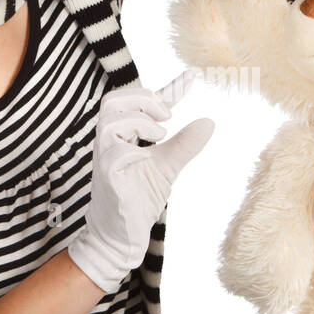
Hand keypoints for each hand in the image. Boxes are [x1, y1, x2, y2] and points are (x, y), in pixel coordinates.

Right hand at [66, 69, 214, 293]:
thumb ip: (184, 143)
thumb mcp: (167, 166)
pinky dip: (133, 150)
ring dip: (140, 121)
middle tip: (168, 115)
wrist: (122, 236)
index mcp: (121, 135)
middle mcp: (109, 142)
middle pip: (113, 100)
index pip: (138, 101)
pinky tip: (147, 157)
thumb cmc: (137, 199)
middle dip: (143, 99)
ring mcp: (104, 158)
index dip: (168, 88)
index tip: (193, 76)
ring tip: (160, 136)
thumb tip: (208, 122)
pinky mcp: (106, 178)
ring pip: (110, 121)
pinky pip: (113, 154)